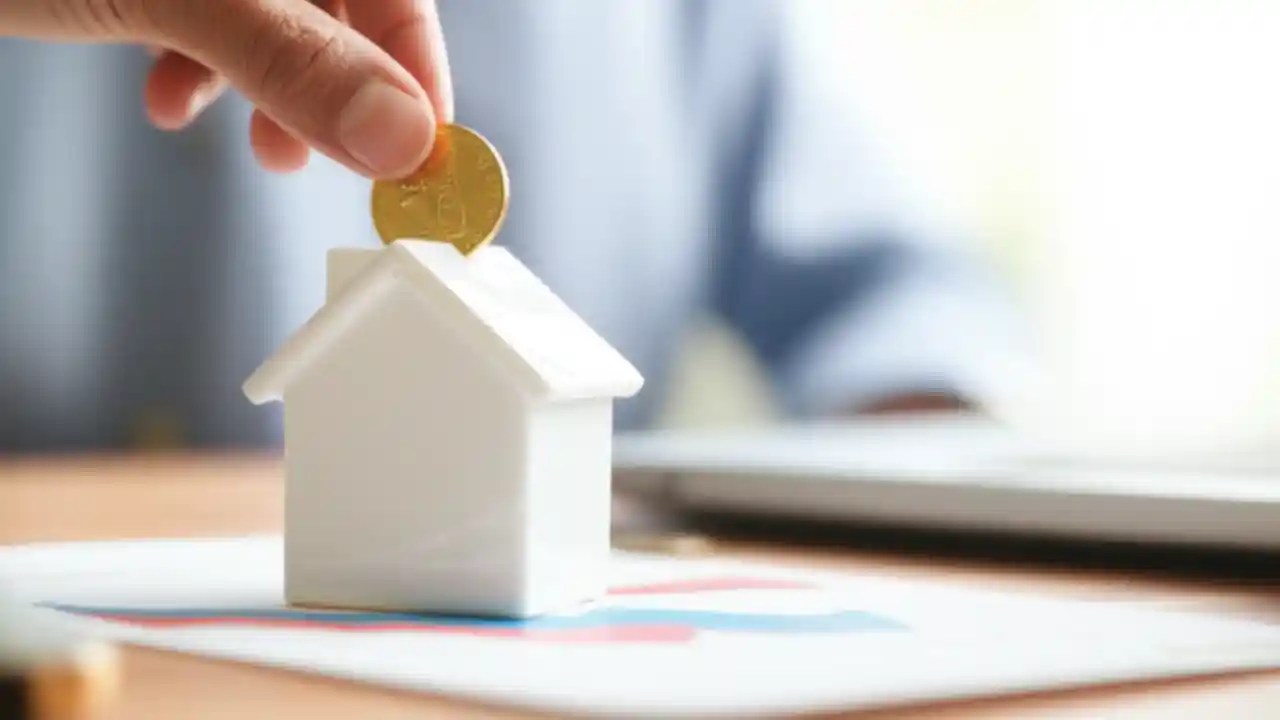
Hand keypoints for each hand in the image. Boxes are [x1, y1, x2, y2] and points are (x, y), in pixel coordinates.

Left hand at [2, 0, 451, 178]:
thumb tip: (404, 140)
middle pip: (347, 9)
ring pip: (280, 20)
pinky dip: (203, 71)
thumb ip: (296, 63)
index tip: (428, 163)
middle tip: (340, 167)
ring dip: (275, 95)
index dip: (420, 77)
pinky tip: (170, 102)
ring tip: (260, 153)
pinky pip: (212, 19)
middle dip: (345, 95)